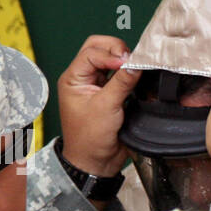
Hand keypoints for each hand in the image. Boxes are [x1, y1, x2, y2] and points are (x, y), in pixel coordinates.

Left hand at [57, 36, 141, 175]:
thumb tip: (136, 63)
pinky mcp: (110, 93)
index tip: (127, 64)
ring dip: (124, 62)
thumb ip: (122, 83)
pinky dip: (129, 73)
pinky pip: (120, 75)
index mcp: (73, 78)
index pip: (92, 52)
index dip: (111, 55)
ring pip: (110, 60)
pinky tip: (137, 79)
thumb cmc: (90, 139)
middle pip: (99, 48)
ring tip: (136, 70)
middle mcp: (84, 78)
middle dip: (116, 50)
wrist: (96, 162)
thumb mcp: (105, 107)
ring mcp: (97, 85)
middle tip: (131, 60)